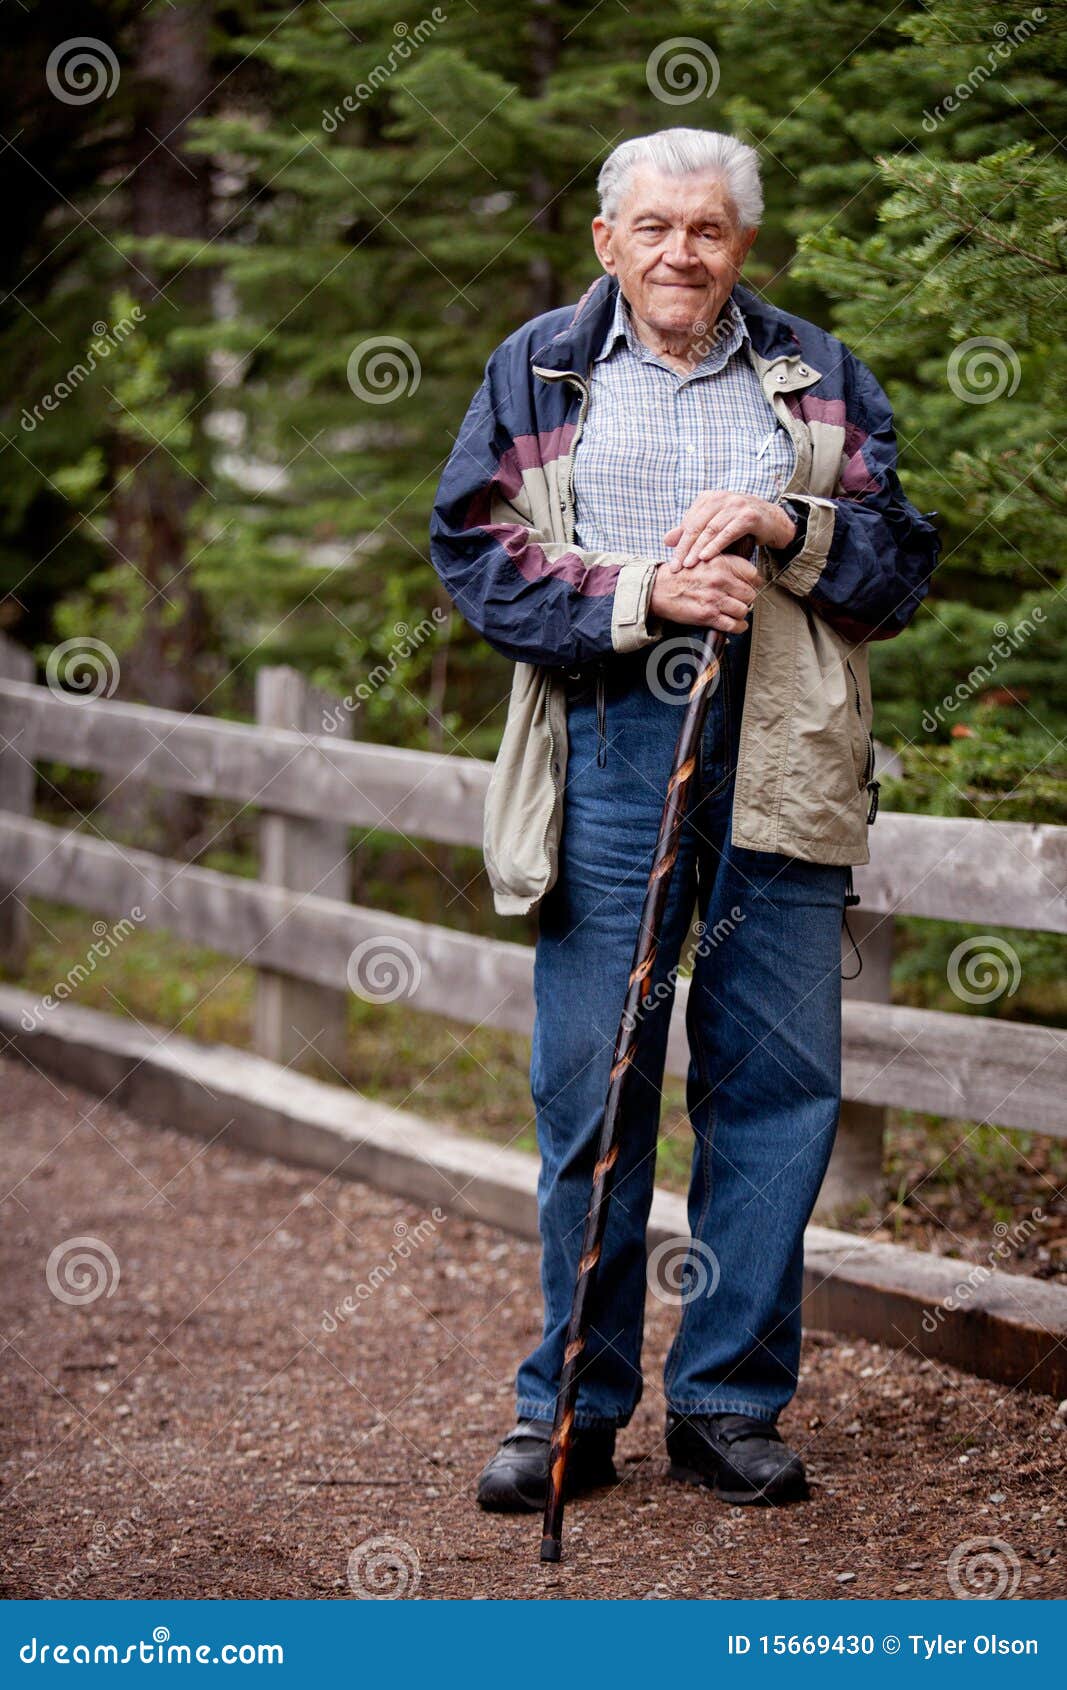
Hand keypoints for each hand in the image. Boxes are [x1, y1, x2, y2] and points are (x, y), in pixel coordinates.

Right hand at [649, 552, 760, 634]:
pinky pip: (733, 625)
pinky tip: (736, 625)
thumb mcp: (702, 558)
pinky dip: (738, 627)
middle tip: (739, 601)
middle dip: (746, 600)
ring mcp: (714, 599)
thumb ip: (724, 563)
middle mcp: (720, 579)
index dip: (753, 582)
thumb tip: (745, 573)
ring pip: (743, 610)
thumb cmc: (680, 575)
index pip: (752, 573)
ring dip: (740, 614)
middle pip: (750, 594)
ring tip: (734, 612)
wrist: (657, 589)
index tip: (748, 586)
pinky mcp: (707, 615)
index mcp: (721, 562)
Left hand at [664, 491, 795, 570]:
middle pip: (696, 526)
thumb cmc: (740, 525)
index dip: (679, 543)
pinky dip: (715, 545)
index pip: (688, 522)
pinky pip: (727, 532)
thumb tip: (666, 540)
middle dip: (685, 548)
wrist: (773, 521)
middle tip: (676, 567)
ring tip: (688, 565)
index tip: (672, 563)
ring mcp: (735, 505)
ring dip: (697, 549)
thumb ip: (691, 532)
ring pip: (710, 529)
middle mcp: (720, 498)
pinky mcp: (748, 515)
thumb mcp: (714, 527)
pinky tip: (705, 557)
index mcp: (708, 498)